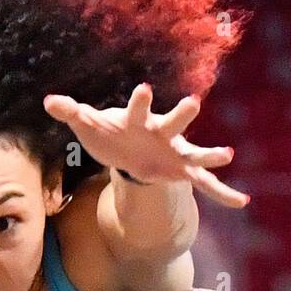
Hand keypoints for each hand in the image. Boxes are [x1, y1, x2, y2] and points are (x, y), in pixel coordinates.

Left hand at [43, 84, 246, 207]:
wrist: (130, 148)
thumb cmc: (111, 133)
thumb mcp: (90, 125)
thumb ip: (72, 112)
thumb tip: (49, 101)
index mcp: (138, 121)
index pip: (137, 109)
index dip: (139, 101)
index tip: (142, 89)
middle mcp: (162, 134)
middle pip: (172, 123)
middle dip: (181, 116)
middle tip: (192, 103)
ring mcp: (176, 153)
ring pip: (195, 154)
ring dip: (209, 155)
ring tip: (227, 155)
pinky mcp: (182, 172)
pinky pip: (206, 184)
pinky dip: (223, 193)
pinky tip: (241, 202)